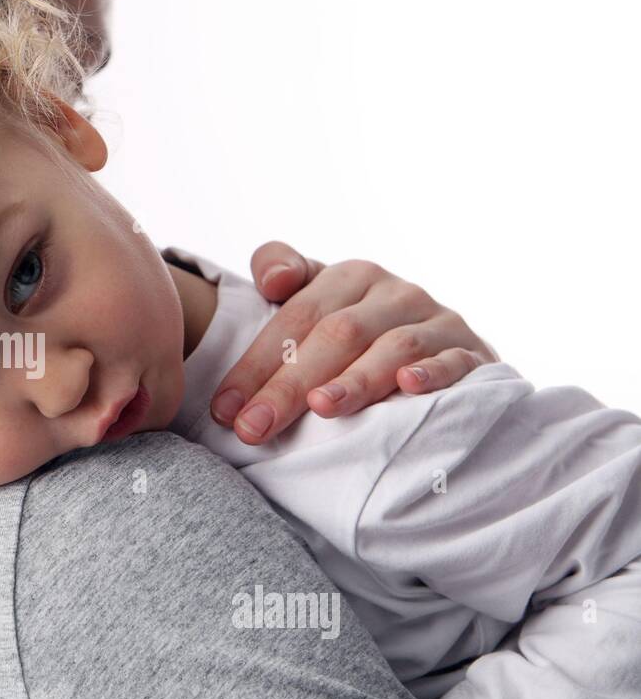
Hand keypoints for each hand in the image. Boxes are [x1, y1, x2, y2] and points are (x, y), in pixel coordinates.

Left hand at [210, 241, 497, 444]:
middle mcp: (396, 293)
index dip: (257, 362)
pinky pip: (455, 360)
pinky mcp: (473, 353)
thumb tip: (272, 280)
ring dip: (355, 380)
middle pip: (337, 334)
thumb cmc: (360, 333)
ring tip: (320, 408)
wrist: (443, 350)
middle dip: (290, 384)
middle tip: (253, 428)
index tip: (225, 409)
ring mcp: (438, 321)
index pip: (296, 316)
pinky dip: (433, 373)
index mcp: (351, 277)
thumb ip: (281, 270)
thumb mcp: (319, 296)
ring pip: (393, 347)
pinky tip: (408, 387)